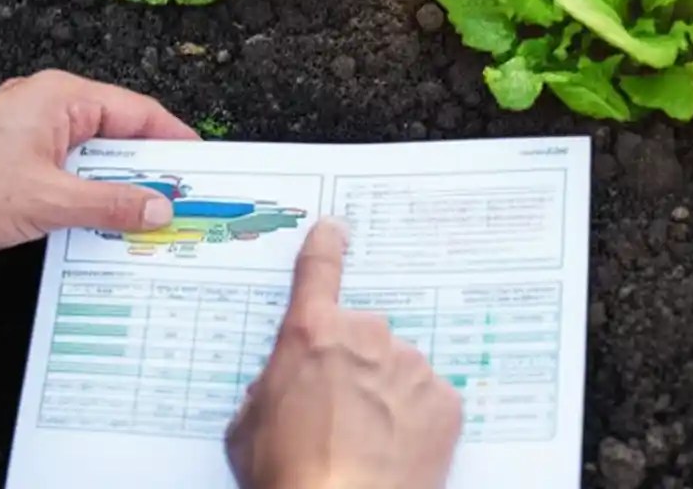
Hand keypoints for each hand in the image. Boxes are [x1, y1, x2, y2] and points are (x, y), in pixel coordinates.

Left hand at [0, 69, 197, 250]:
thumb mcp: (49, 201)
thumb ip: (110, 204)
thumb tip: (158, 208)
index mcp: (62, 97)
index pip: (138, 112)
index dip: (174, 140)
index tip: (201, 167)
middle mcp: (50, 104)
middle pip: (120, 134)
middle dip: (150, 169)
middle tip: (183, 200)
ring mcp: (34, 129)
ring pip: (96, 156)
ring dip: (120, 186)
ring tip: (150, 217)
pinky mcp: (20, 154)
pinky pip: (72, 169)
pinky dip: (91, 193)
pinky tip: (105, 222)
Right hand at [225, 219, 463, 488]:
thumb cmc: (289, 474)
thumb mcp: (248, 425)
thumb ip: (270, 385)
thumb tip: (283, 384)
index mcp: (312, 333)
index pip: (319, 269)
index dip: (327, 245)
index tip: (337, 229)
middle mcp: (367, 336)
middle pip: (362, 334)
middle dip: (353, 363)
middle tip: (338, 411)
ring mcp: (411, 365)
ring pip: (398, 368)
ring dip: (386, 392)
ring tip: (367, 441)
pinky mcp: (445, 400)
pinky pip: (428, 399)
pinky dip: (415, 419)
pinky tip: (397, 450)